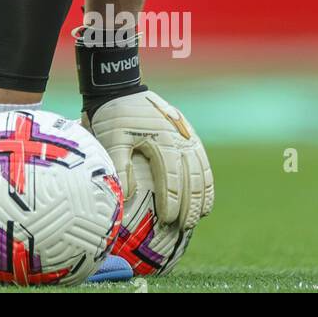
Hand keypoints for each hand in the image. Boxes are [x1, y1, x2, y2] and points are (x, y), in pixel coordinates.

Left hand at [83, 89, 213, 232]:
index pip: (172, 178)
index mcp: (162, 139)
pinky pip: (203, 162)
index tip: (167, 221)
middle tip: (184, 227)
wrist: (120, 89)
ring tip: (197, 218)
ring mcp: (187, 135)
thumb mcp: (111, 138)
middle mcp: (180, 138)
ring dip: (202, 197)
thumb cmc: (112, 116)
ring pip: (202, 172)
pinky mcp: (188, 134)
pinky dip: (207, 182)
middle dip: (190, 205)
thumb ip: (120, 165)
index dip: (171, 201)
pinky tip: (204, 200)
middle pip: (192, 178)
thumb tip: (127, 196)